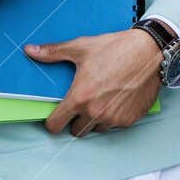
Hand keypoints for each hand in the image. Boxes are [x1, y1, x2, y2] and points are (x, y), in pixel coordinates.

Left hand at [28, 29, 162, 136]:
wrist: (149, 51)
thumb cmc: (116, 48)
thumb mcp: (81, 48)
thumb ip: (53, 52)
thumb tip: (30, 50)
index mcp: (79, 98)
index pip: (55, 125)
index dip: (52, 121)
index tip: (56, 115)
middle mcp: (95, 113)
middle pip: (75, 131)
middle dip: (75, 121)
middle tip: (81, 104)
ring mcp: (113, 119)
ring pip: (96, 129)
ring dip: (95, 120)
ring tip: (100, 99)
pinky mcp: (129, 120)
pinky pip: (114, 126)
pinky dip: (113, 117)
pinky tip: (116, 99)